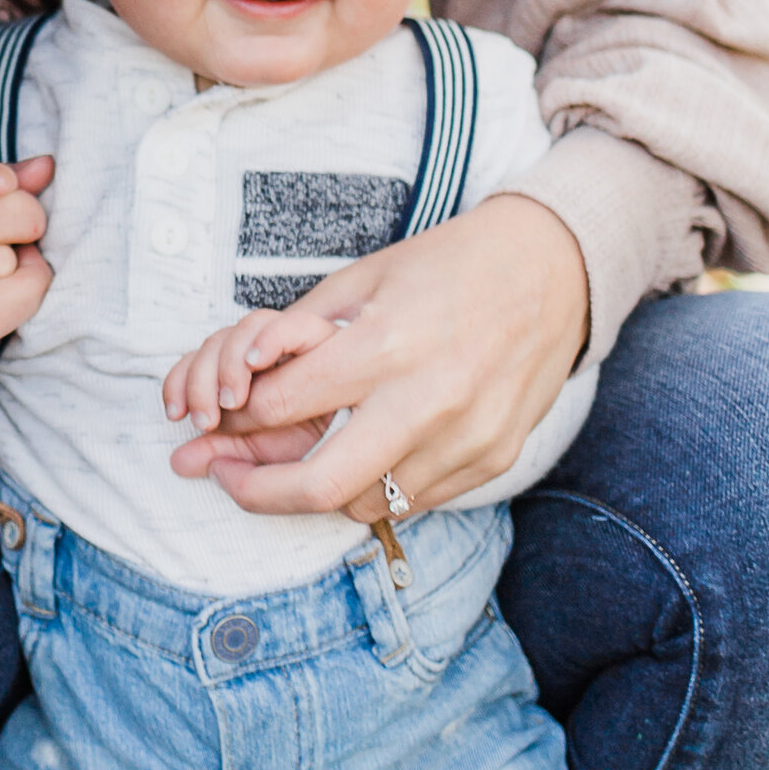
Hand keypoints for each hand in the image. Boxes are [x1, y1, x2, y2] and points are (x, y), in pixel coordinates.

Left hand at [166, 195, 588, 525]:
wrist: (553, 269)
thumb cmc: (447, 265)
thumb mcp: (361, 277)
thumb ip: (297, 334)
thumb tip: (236, 384)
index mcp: (384, 343)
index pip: (282, 405)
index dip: (233, 419)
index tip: (215, 422)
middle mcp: (428, 399)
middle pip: (320, 485)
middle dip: (255, 492)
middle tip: (224, 477)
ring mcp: (467, 437)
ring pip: (366, 504)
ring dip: (319, 492)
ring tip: (297, 463)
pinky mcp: (494, 458)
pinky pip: (415, 500)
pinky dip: (378, 488)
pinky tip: (362, 457)